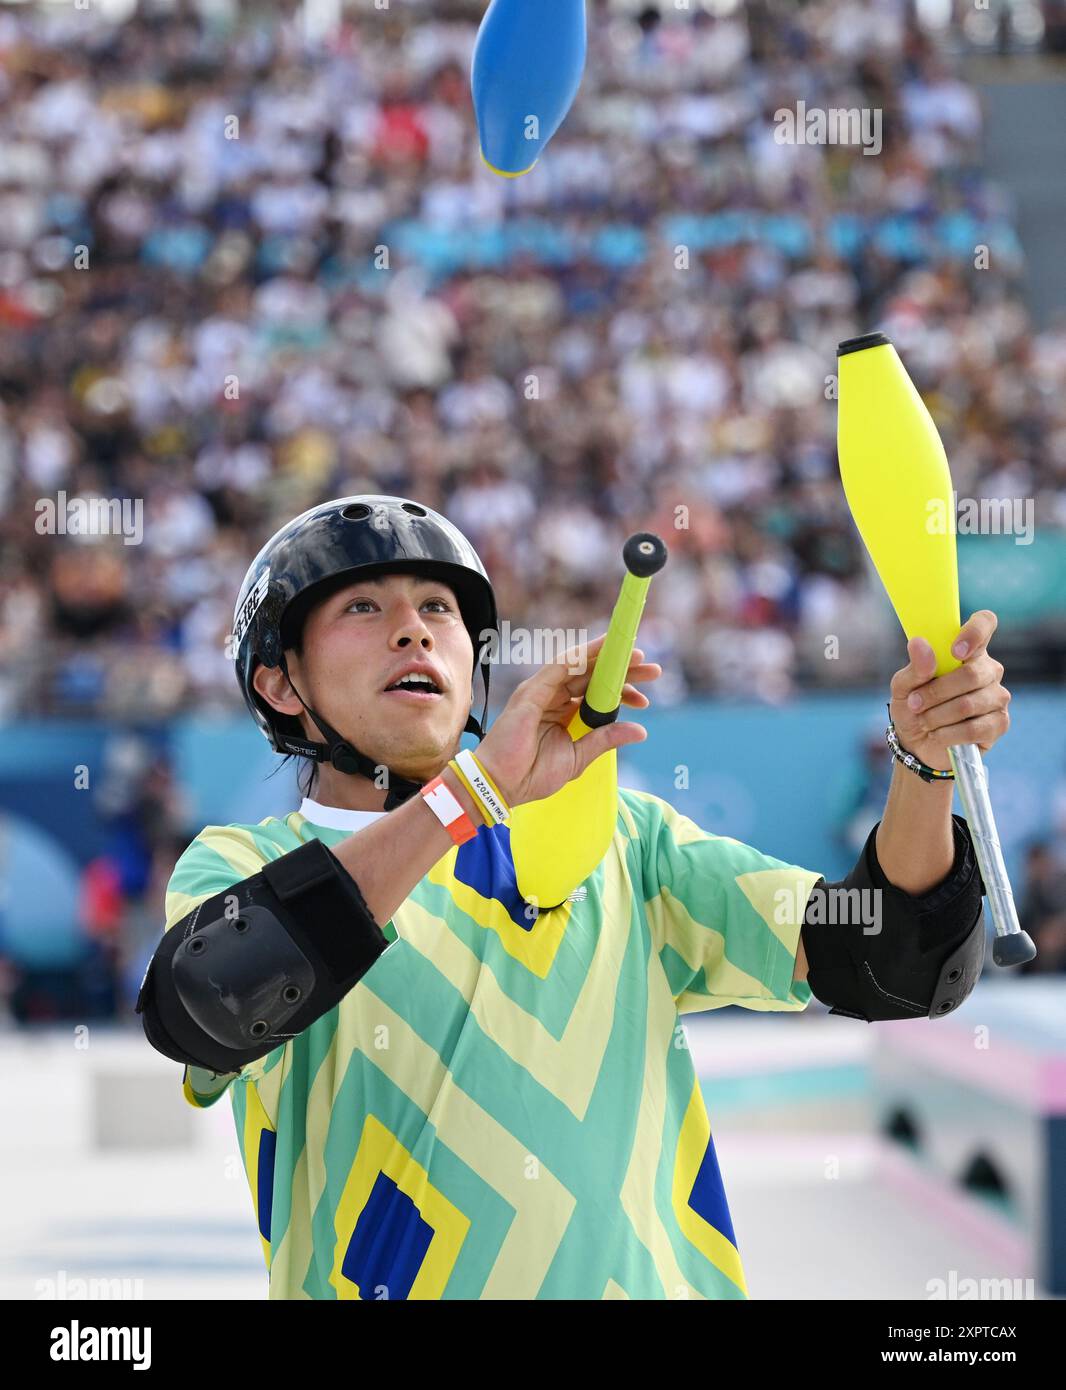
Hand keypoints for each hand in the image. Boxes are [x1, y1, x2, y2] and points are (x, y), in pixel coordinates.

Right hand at [474, 633, 660, 807]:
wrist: (501, 785)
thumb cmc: (533, 774)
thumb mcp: (579, 757)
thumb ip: (606, 739)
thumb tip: (641, 730)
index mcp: (565, 713)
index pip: (597, 694)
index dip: (622, 692)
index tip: (646, 699)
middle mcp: (554, 697)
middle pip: (594, 676)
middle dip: (624, 671)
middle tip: (654, 670)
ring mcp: (542, 691)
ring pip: (580, 666)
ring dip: (608, 658)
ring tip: (637, 657)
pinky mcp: (532, 691)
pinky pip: (559, 667)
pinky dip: (581, 656)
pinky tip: (602, 652)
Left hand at [889, 610, 1010, 771]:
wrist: (917, 744)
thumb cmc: (913, 707)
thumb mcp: (903, 687)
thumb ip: (914, 667)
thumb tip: (920, 644)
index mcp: (967, 650)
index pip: (984, 623)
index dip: (974, 632)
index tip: (954, 650)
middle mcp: (988, 670)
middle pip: (970, 674)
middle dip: (936, 692)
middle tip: (915, 703)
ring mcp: (997, 696)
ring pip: (968, 704)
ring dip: (937, 716)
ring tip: (923, 721)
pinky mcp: (999, 723)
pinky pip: (974, 728)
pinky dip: (948, 734)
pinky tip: (937, 735)